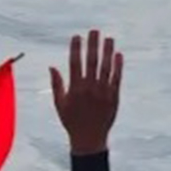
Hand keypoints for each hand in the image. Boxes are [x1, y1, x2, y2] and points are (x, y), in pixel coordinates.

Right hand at [49, 30, 122, 154]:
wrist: (89, 138)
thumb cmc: (71, 121)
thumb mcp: (59, 104)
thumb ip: (57, 84)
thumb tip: (52, 67)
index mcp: (75, 88)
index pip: (75, 63)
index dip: (76, 49)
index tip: (77, 36)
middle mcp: (90, 88)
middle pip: (91, 61)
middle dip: (93, 45)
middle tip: (94, 31)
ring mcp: (103, 92)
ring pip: (106, 67)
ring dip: (107, 51)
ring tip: (109, 38)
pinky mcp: (114, 96)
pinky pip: (116, 78)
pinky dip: (118, 66)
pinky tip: (118, 55)